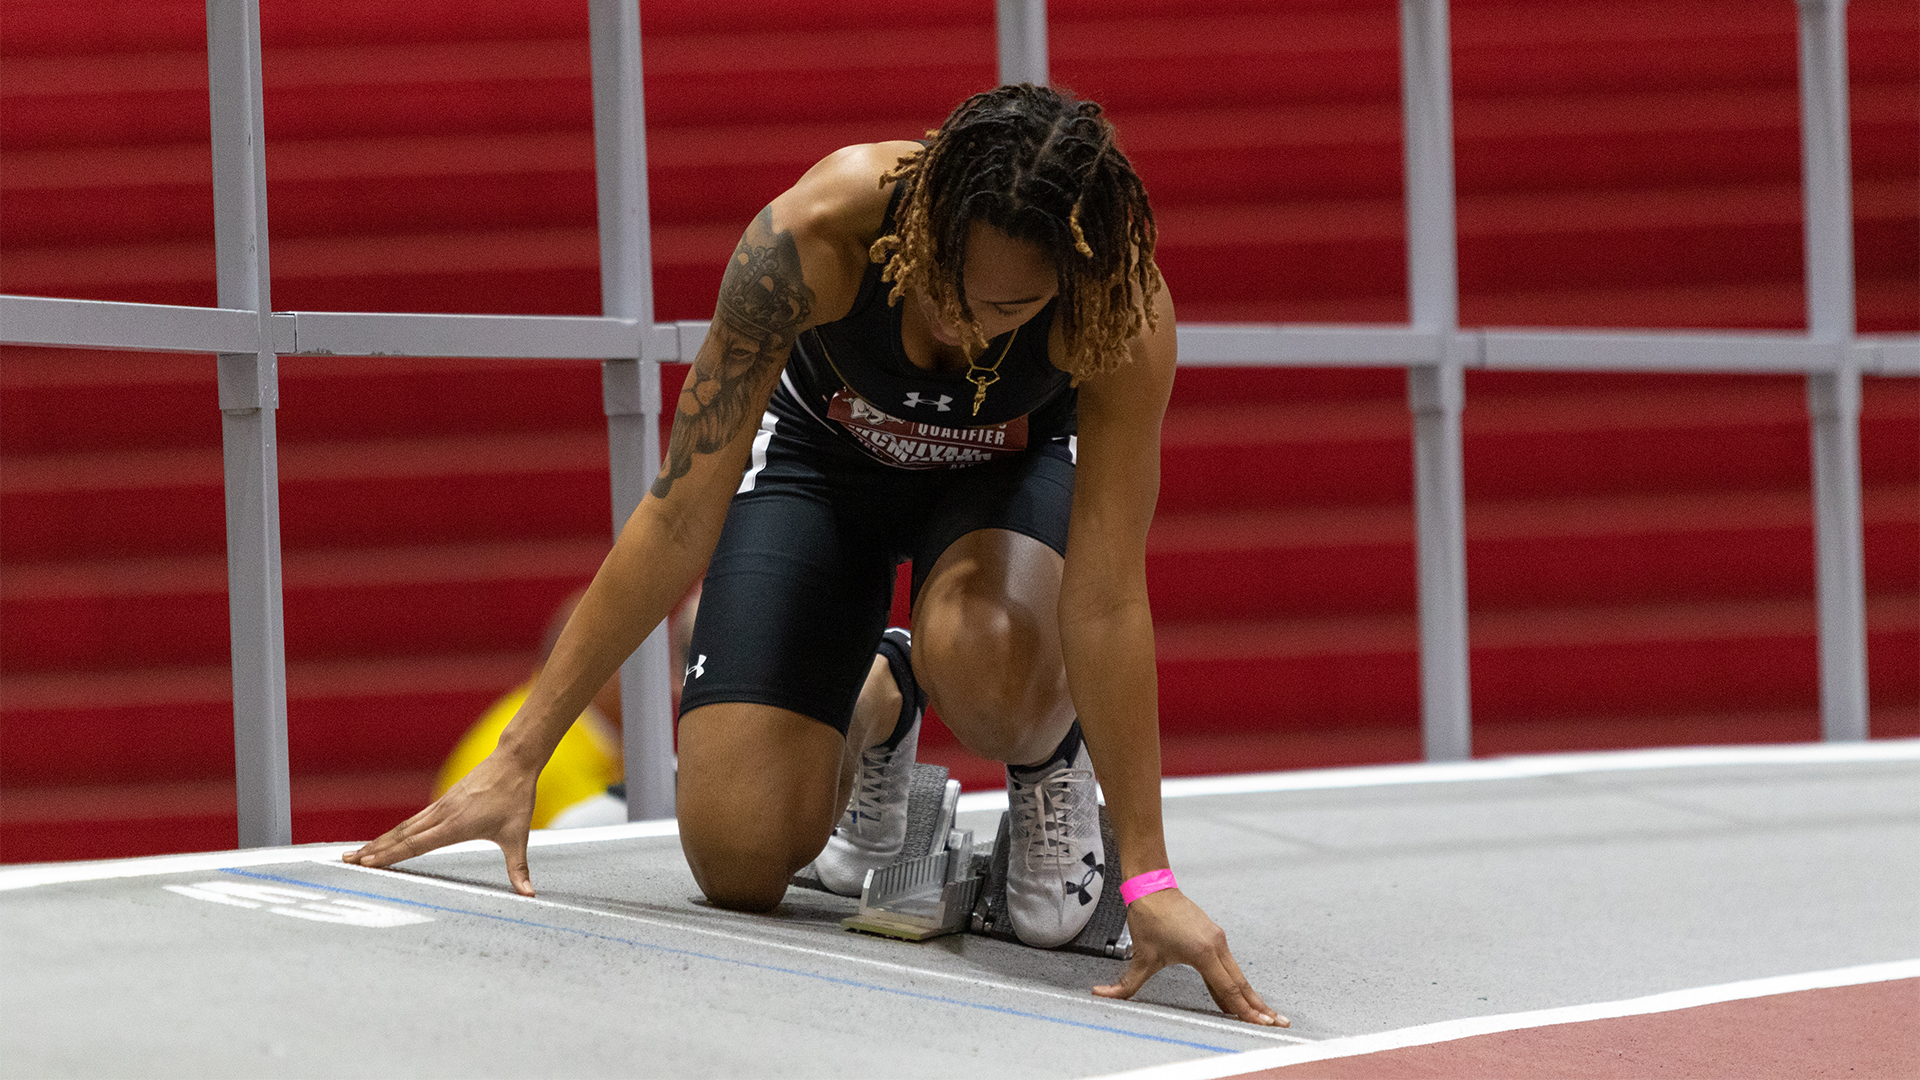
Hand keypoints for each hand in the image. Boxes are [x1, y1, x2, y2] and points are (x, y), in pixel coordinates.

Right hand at [343, 751, 539, 895]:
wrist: (514, 761)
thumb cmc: (516, 798)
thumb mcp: (519, 836)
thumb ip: (519, 869)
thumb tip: (529, 895)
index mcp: (456, 826)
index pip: (416, 844)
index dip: (391, 855)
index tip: (368, 863)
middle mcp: (442, 815)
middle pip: (401, 836)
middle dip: (373, 850)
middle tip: (347, 862)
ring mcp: (440, 806)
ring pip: (404, 827)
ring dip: (379, 840)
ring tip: (356, 853)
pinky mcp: (443, 801)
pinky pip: (414, 820)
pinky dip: (395, 831)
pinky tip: (386, 838)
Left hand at [1092, 888, 1287, 1026]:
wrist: (1153, 886)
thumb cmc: (1149, 917)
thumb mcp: (1140, 956)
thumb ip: (1125, 983)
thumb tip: (1101, 994)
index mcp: (1202, 952)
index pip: (1228, 989)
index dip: (1243, 1010)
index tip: (1259, 1024)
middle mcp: (1216, 945)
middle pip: (1241, 984)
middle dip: (1258, 1006)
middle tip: (1278, 1023)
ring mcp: (1218, 939)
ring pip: (1237, 974)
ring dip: (1250, 995)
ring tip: (1266, 1014)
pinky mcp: (1214, 935)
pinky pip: (1229, 965)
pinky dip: (1236, 983)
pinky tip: (1238, 997)